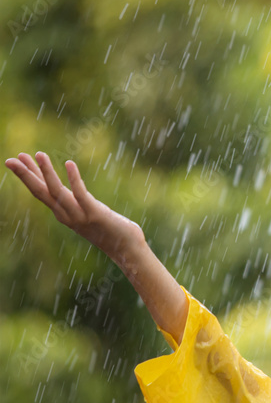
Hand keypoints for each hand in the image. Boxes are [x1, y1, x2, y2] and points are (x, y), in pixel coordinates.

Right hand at [5, 151, 144, 262]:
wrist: (127, 248)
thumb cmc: (110, 229)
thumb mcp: (88, 212)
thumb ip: (77, 202)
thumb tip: (68, 191)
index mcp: (63, 213)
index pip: (41, 191)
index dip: (29, 175)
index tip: (17, 158)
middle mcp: (66, 215)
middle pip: (41, 193)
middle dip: (25, 176)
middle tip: (10, 159)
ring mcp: (79, 216)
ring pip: (57, 192)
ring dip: (47, 173)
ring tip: (38, 154)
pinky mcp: (94, 214)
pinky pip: (80, 194)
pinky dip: (74, 179)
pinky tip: (69, 163)